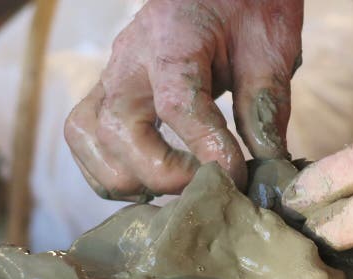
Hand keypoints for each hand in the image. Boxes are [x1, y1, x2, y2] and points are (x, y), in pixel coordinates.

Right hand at [65, 0, 302, 200]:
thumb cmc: (245, 6)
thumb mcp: (268, 47)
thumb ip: (265, 105)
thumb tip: (267, 166)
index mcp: (172, 39)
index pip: (177, 105)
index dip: (207, 149)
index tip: (237, 176)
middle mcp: (128, 59)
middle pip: (117, 130)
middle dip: (162, 173)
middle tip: (205, 183)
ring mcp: (110, 76)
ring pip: (87, 138)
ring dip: (129, 178)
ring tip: (176, 185)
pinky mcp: (105, 93)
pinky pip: (84, 139)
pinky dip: (110, 171)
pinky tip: (149, 180)